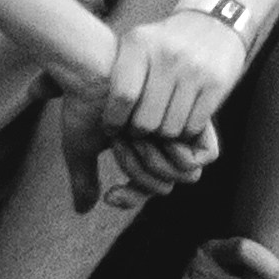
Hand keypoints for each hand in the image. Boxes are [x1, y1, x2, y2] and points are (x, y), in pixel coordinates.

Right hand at [53, 88, 212, 208]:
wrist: (95, 69)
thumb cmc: (85, 104)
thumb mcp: (81, 146)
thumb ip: (86, 178)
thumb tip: (84, 210)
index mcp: (141, 149)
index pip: (148, 188)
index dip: (132, 197)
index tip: (111, 195)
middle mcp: (162, 143)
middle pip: (164, 186)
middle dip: (141, 180)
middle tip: (121, 160)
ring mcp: (178, 132)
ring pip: (176, 177)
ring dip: (150, 166)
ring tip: (129, 141)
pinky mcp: (195, 120)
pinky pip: (197, 162)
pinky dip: (175, 160)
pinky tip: (148, 139)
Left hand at [107, 6, 252, 152]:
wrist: (216, 23)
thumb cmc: (167, 42)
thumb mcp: (139, 43)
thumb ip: (120, 73)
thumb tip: (101, 115)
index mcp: (140, 43)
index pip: (122, 96)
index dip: (115, 120)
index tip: (113, 128)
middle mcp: (168, 55)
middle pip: (145, 119)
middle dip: (139, 132)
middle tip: (138, 130)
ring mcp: (195, 70)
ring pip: (170, 128)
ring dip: (163, 135)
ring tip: (159, 126)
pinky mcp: (217, 83)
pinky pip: (194, 125)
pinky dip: (185, 132)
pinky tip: (180, 122)